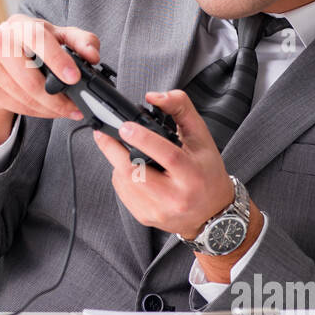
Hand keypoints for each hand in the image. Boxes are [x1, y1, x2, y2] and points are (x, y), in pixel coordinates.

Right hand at [0, 13, 99, 122]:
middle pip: (28, 78)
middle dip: (56, 99)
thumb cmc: (33, 44)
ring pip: (22, 97)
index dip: (57, 59)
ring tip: (65, 110)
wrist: (0, 54)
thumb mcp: (58, 36)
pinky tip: (46, 109)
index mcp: (20, 25)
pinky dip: (35, 112)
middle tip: (75, 108)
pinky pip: (14, 107)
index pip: (37, 39)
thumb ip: (81, 41)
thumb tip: (93, 55)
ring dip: (48, 109)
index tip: (74, 78)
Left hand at [91, 88, 234, 240]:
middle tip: (103, 133)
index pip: (167, 155)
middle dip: (114, 149)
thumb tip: (154, 97)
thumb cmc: (206, 172)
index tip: (125, 126)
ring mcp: (158, 211)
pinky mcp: (145, 217)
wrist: (211, 212)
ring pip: (125, 182)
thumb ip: (180, 109)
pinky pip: (122, 193)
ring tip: (119, 148)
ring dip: (116, 161)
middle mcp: (176, 197)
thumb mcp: (201, 137)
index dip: (144, 139)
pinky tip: (129, 168)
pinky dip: (120, 176)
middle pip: (136, 172)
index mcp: (193, 176)